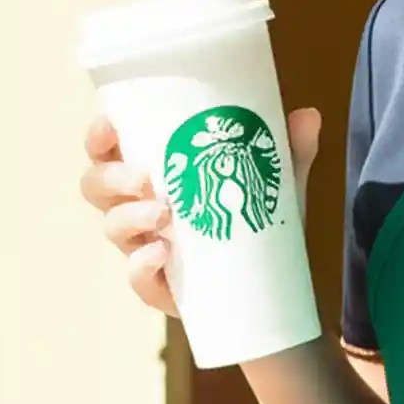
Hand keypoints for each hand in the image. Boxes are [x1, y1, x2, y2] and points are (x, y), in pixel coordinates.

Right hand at [80, 108, 322, 317]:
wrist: (271, 282)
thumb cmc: (256, 215)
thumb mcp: (276, 179)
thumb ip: (290, 149)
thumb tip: (308, 116)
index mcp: (152, 173)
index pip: (108, 150)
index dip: (98, 136)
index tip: (109, 125)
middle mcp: (137, 208)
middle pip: (95, 187)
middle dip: (110, 177)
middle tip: (143, 177)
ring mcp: (143, 248)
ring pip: (112, 228)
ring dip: (129, 216)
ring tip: (164, 213)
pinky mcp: (158, 287)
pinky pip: (136, 279)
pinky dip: (142, 266)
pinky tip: (162, 253)